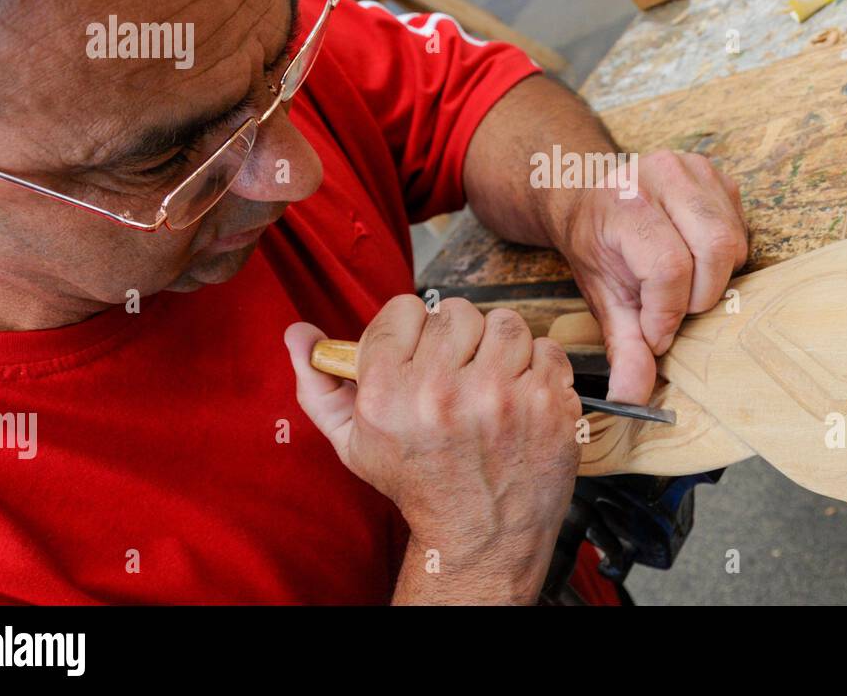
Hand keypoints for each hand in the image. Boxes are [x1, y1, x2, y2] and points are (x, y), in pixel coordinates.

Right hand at [284, 296, 581, 603]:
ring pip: (504, 323)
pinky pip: (546, 348)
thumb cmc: (418, 483)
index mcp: (390, 394)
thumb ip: (320, 385)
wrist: (480, 536)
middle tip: (457, 372)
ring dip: (499, 346)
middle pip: (456, 312)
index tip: (419, 353)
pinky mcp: (547, 404)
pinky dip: (536, 366)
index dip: (413, 329)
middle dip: (457, 338)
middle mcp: (444, 392)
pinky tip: (520, 395)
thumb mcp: (353, 442)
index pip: (405, 310)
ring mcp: (502, 397)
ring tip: (490, 381)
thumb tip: (299, 334)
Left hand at [549, 150, 748, 403]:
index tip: (657, 333)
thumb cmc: (598, 246)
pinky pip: (741, 226)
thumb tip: (633, 398)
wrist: (588, 197)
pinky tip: (697, 258)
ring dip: (715, 276)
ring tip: (684, 283)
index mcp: (623, 204)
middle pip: (714, 249)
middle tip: (676, 307)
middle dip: (701, 294)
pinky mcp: (717, 175)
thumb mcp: (602, 297)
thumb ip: (623, 347)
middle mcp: (659, 175)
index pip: (668, 267)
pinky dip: (726, 255)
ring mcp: (692, 169)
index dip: (668, 312)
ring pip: (734, 239)